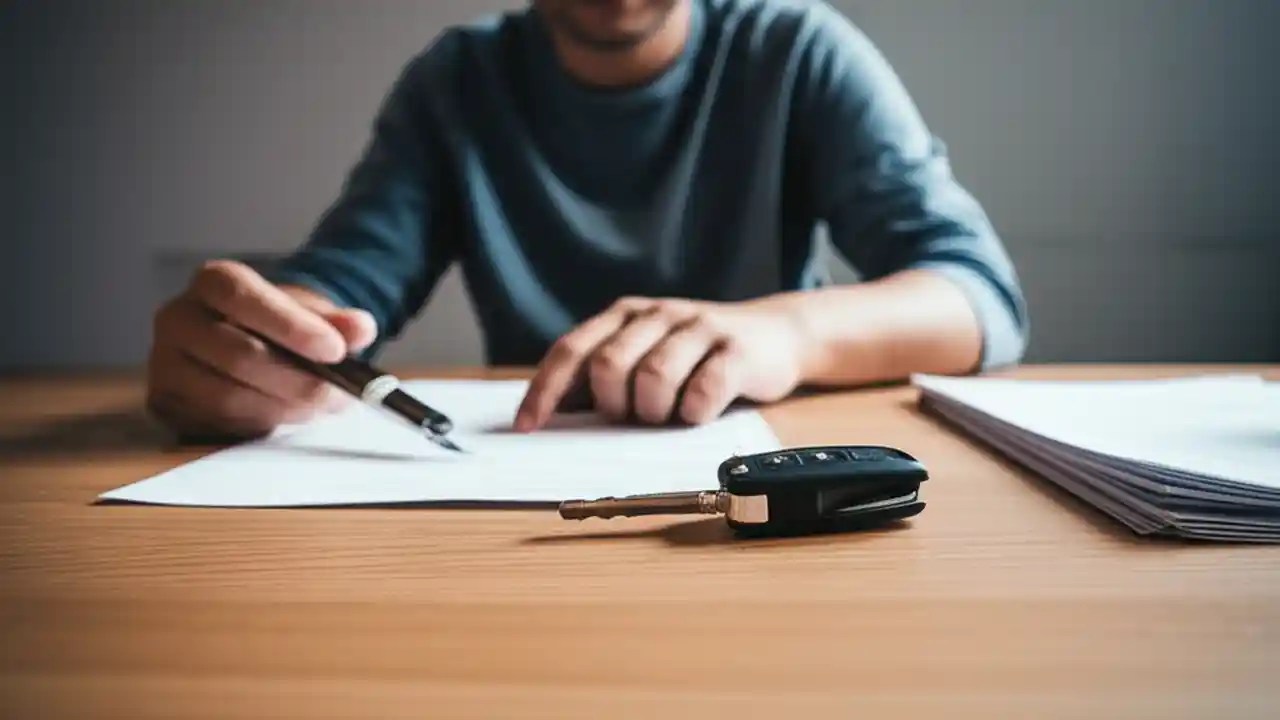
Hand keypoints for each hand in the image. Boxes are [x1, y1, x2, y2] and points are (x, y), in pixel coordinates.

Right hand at [146, 260, 376, 439]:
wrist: (249, 343)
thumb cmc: (278, 328)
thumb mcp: (311, 316)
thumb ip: (337, 321)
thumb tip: (361, 328)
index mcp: (212, 283)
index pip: (242, 297)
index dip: (289, 326)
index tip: (333, 350)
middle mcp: (177, 318)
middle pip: (238, 355)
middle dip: (297, 380)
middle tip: (337, 394)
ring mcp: (164, 363)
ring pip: (227, 397)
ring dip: (282, 408)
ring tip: (316, 407)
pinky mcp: (165, 403)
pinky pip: (215, 424)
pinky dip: (258, 425)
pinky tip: (282, 416)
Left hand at [514, 296, 809, 430]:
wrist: (778, 336)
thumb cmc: (699, 358)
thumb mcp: (646, 358)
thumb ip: (604, 380)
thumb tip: (552, 415)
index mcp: (624, 316)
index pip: (571, 351)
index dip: (545, 391)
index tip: (528, 427)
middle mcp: (657, 314)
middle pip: (608, 367)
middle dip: (614, 407)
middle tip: (634, 420)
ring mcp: (698, 327)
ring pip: (653, 378)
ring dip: (655, 413)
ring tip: (670, 415)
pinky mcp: (736, 348)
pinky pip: (703, 390)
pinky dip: (694, 413)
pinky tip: (699, 414)